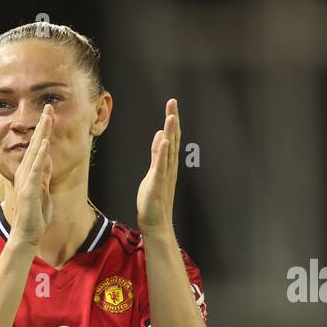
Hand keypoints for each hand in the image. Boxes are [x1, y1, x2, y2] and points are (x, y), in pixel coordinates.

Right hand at [10, 104, 53, 246]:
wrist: (28, 234)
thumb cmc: (35, 215)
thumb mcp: (43, 190)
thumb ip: (44, 175)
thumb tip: (48, 160)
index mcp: (29, 173)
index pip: (36, 147)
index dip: (43, 130)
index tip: (49, 114)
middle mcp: (25, 173)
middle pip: (34, 144)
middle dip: (42, 125)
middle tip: (48, 107)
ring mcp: (26, 181)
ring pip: (34, 153)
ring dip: (41, 134)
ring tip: (47, 118)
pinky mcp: (29, 190)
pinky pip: (36, 170)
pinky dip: (41, 156)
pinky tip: (44, 143)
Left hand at [137, 98, 179, 234]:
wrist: (156, 223)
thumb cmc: (153, 199)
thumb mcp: (154, 172)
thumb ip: (157, 155)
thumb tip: (161, 135)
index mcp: (168, 164)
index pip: (171, 138)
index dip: (171, 121)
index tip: (171, 104)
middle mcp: (169, 167)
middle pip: (173, 140)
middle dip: (172, 121)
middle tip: (173, 103)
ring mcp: (164, 176)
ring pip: (169, 151)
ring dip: (170, 134)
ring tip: (171, 117)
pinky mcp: (158, 185)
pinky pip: (161, 168)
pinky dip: (163, 154)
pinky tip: (165, 142)